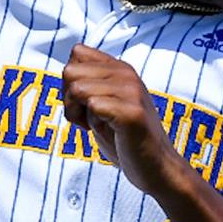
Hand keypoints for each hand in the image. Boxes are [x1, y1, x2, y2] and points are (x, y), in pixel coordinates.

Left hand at [61, 46, 180, 194]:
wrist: (155, 168)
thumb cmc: (124, 140)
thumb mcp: (103, 104)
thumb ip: (89, 84)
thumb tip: (66, 70)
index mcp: (121, 69)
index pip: (77, 53)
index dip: (71, 80)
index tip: (85, 102)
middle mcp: (127, 74)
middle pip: (70, 71)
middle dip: (68, 98)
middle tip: (87, 118)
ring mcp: (131, 92)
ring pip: (77, 89)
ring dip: (76, 114)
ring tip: (96, 127)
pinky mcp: (132, 113)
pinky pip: (92, 105)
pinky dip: (88, 123)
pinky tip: (103, 133)